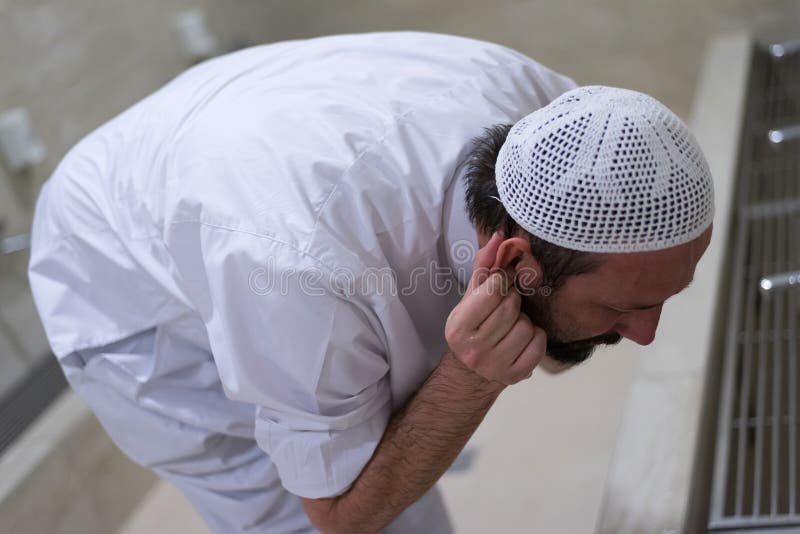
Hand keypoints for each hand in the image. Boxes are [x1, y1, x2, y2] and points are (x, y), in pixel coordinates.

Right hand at [444, 232, 546, 385]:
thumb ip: (485, 265)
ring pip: (527, 327)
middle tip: (505, 308)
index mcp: (458, 326)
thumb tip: (501, 236)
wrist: (473, 371)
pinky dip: (536, 338)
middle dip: (512, 302)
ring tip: (512, 326)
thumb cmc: (475, 324)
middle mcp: (473, 350)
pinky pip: (539, 344)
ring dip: (524, 322)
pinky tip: (522, 339)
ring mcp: (495, 366)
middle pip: (511, 307)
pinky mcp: (516, 375)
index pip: (493, 290)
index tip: (498, 288)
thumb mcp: (472, 296)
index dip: (501, 283)